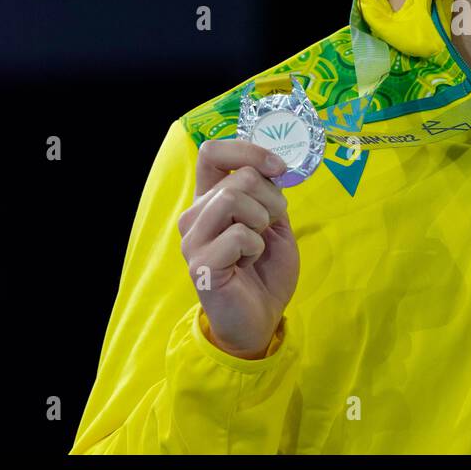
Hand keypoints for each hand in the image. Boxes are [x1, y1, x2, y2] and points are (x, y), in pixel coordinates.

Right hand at [178, 138, 300, 359]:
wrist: (260, 318)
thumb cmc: (265, 270)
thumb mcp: (273, 223)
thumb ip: (268, 193)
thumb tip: (274, 164)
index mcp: (210, 200)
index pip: (212, 152)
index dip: (248, 150)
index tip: (278, 168)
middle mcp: (194, 215)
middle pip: (239, 176)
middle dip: (272, 199)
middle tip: (271, 226)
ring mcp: (192, 240)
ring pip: (233, 198)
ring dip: (263, 221)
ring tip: (258, 246)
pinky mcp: (200, 264)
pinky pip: (239, 235)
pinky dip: (256, 248)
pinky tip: (247, 265)